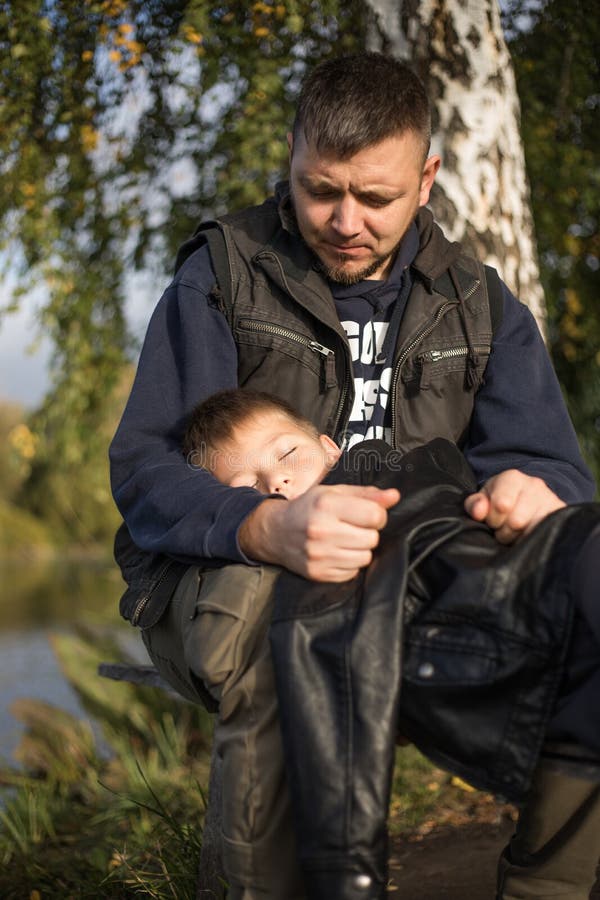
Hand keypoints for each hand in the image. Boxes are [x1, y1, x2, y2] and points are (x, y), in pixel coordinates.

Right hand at [238, 483, 399, 581]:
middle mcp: (322, 531)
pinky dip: (349, 563)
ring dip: (360, 549)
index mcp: (327, 505)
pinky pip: (352, 572)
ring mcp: (319, 555)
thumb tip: (395, 496)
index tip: (367, 514)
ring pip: (365, 558)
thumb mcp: (334, 493)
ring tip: (344, 539)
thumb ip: (367, 494)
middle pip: (372, 539)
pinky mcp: (318, 573)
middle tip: (353, 527)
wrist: (275, 531)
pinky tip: (336, 552)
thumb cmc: (308, 508)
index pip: (375, 516)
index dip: (377, 515)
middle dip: (368, 532)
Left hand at [464, 469, 564, 543]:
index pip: (501, 505)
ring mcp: (550, 499)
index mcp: (512, 478)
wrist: (527, 500)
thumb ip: (475, 505)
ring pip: (532, 530)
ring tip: (516, 533)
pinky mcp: (562, 513)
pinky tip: (529, 535)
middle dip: (505, 531)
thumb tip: (479, 512)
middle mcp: (534, 485)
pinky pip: (546, 534)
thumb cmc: (500, 500)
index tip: (493, 521)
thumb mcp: (484, 500)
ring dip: (520, 538)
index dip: (493, 519)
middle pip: (516, 521)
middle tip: (504, 529)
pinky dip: (534, 540)